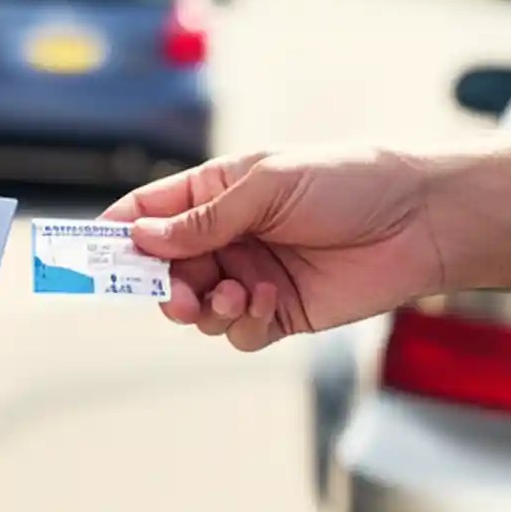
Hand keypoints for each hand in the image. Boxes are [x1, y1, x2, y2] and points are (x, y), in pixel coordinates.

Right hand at [101, 148, 445, 350]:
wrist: (422, 220)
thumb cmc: (349, 181)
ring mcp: (249, 275)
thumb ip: (203, 219)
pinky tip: (266, 301)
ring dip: (204, 305)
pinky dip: (240, 321)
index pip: (149, 213)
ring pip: (195, 306)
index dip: (117, 233)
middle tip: (174, 293)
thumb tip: (141, 239)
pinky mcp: (278, 312)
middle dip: (160, 284)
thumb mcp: (267, 186)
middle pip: (163, 269)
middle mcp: (226, 236)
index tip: (88, 254)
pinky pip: (236, 330)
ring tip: (236, 291)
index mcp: (216, 192)